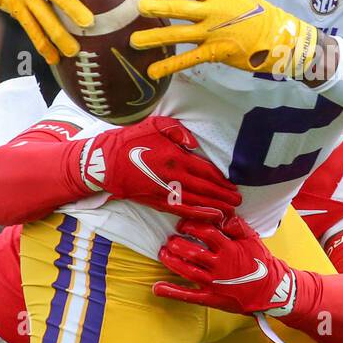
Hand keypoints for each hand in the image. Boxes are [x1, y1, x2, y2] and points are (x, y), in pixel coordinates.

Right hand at [86, 116, 242, 218]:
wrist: (104, 162)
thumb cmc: (130, 140)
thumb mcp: (155, 125)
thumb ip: (178, 132)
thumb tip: (194, 143)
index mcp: (176, 157)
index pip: (206, 171)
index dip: (221, 180)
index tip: (234, 185)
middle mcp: (174, 176)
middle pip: (205, 188)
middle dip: (223, 196)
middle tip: (238, 201)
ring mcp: (165, 191)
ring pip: (196, 201)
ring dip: (215, 207)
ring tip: (230, 211)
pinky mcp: (156, 201)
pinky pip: (181, 209)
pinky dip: (197, 214)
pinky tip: (210, 217)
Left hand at [131, 0, 317, 79]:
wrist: (279, 37)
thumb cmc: (258, 11)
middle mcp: (213, 12)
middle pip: (180, 8)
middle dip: (157, 8)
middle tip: (138, 8)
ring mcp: (213, 33)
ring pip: (179, 34)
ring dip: (156, 38)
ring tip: (134, 41)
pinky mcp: (216, 53)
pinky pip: (188, 59)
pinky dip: (169, 66)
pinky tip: (152, 71)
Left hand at [153, 216, 297, 316]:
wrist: (272, 291)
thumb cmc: (262, 264)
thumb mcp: (254, 240)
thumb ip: (238, 226)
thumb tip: (223, 215)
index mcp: (229, 248)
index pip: (206, 232)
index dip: (191, 226)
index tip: (183, 224)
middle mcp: (219, 265)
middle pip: (192, 250)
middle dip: (177, 243)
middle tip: (170, 238)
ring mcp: (213, 283)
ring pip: (186, 270)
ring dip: (171, 260)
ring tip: (163, 252)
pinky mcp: (211, 298)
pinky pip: (188, 295)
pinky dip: (171, 291)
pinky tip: (157, 288)